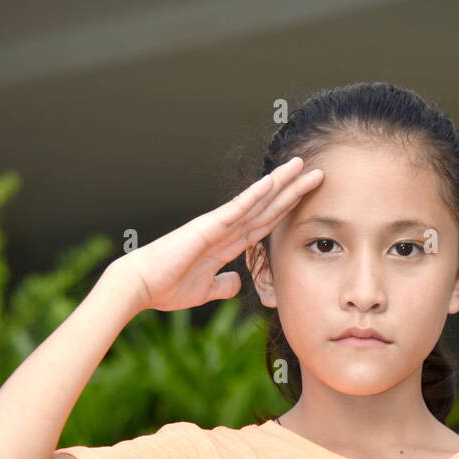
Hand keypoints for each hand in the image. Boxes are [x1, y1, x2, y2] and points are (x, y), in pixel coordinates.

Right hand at [108, 156, 323, 315]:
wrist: (142, 285)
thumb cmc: (167, 287)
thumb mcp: (205, 291)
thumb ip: (223, 285)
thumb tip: (238, 283)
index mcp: (226, 243)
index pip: (264, 223)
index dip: (286, 210)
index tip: (306, 198)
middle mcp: (225, 229)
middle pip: (266, 207)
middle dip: (292, 191)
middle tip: (317, 173)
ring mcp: (217, 225)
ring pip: (255, 201)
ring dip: (279, 184)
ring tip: (301, 167)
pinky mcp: (207, 227)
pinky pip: (236, 209)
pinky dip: (254, 196)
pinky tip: (271, 183)